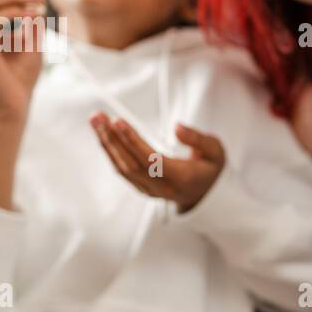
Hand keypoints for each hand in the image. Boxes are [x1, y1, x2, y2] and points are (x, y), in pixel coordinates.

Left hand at [90, 114, 224, 212]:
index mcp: (182, 178)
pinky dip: (111, 151)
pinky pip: (122, 170)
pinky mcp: (141, 187)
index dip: (133, 141)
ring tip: (96, 121)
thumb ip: (198, 139)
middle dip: (112, 139)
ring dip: (106, 143)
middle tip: (98, 117)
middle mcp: (163, 187)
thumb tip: (177, 127)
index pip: (151, 160)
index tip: (118, 122)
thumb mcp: (215, 151)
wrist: (205, 194)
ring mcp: (150, 190)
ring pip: (122, 168)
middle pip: (130, 164)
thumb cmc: (209, 169)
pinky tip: (104, 134)